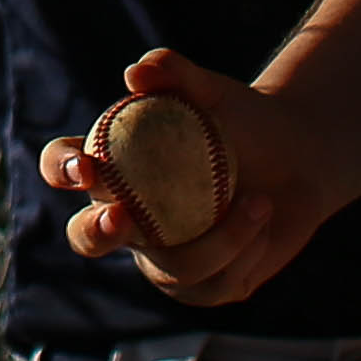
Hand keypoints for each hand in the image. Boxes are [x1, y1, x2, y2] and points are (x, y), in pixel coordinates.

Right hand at [36, 47, 360, 306]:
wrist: (300, 158)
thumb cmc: (243, 119)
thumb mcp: (213, 90)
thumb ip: (174, 73)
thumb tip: (136, 74)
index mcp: (112, 169)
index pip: (63, 166)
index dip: (61, 168)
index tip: (87, 166)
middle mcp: (126, 219)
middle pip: (86, 238)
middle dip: (93, 233)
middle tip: (120, 217)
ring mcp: (162, 260)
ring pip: (167, 268)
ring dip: (218, 240)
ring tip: (260, 202)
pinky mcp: (203, 287)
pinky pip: (212, 284)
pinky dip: (245, 252)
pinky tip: (265, 222)